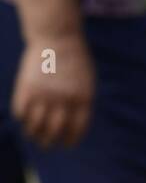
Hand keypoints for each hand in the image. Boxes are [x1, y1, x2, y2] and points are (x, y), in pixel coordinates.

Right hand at [10, 32, 93, 148]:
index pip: (77, 128)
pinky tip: (24, 119)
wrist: (57, 37)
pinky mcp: (26, 88)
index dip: (70, 140)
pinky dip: (21, 118)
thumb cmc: (75, 60)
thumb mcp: (87, 81)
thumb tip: (74, 124)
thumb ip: (81, 101)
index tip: (65, 144)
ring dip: (33, 134)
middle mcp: (64, 99)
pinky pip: (21, 112)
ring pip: (35, 125)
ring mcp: (44, 94)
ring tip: (33, 135)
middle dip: (49, 141)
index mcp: (83, 99)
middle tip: (45, 144)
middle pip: (54, 130)